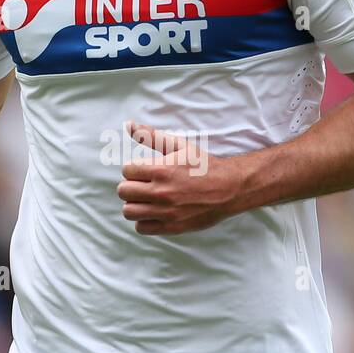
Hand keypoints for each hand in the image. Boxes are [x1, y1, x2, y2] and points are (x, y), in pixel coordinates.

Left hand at [116, 121, 243, 234]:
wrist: (230, 188)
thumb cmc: (204, 165)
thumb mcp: (179, 146)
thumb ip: (151, 136)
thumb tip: (129, 124)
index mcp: (161, 170)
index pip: (127, 171)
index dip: (134, 169)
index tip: (145, 171)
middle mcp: (161, 192)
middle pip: (123, 191)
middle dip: (131, 186)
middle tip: (144, 185)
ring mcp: (166, 212)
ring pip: (129, 211)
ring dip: (135, 204)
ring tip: (147, 199)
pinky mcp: (172, 227)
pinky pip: (141, 227)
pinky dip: (144, 220)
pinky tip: (154, 212)